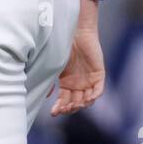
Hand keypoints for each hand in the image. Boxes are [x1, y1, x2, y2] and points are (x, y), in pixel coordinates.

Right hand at [50, 0, 104, 116]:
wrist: (75, 30)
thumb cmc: (61, 45)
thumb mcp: (53, 65)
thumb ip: (48, 80)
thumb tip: (43, 96)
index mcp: (66, 82)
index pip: (64, 100)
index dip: (59, 108)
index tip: (53, 112)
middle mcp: (78, 83)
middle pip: (75, 103)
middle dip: (68, 108)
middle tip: (62, 109)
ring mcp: (89, 79)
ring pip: (87, 100)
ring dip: (80, 105)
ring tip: (72, 105)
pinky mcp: (99, 74)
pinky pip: (98, 91)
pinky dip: (93, 97)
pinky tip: (85, 100)